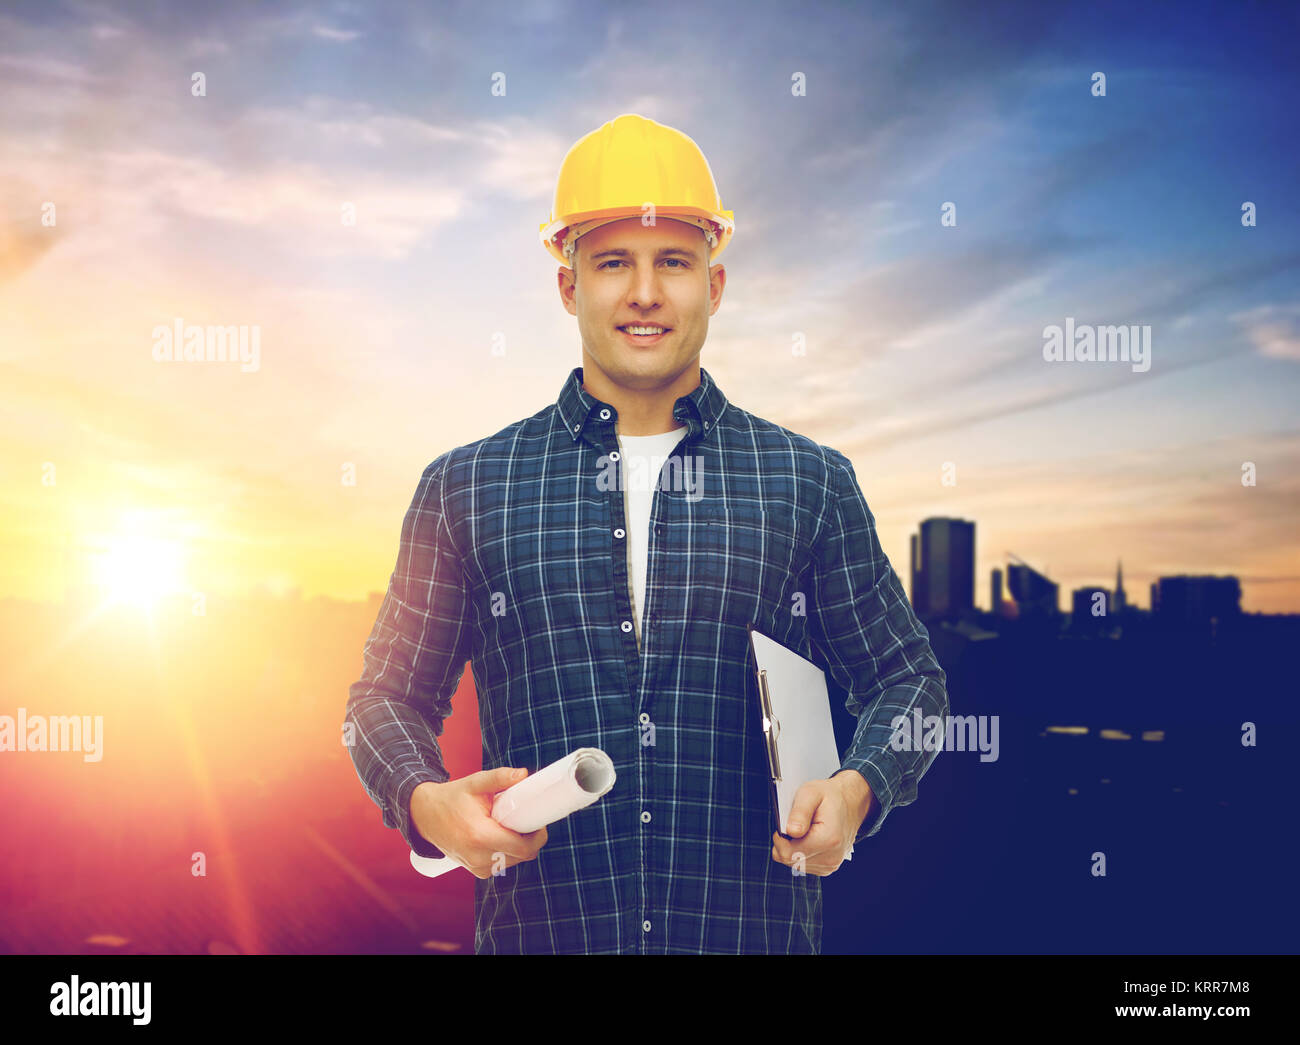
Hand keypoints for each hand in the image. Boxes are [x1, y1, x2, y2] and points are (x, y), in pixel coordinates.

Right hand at [410, 766, 548, 878]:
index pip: (523, 848)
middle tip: (524, 818)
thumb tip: (523, 774)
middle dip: (529, 838)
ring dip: (519, 844)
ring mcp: (477, 867)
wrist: (425, 816)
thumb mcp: (475, 783)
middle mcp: (479, 857)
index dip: (537, 835)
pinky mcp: (477, 871)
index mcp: (480, 836)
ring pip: (515, 860)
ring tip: (507, 824)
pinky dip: (507, 850)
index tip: (537, 819)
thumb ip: (500, 777)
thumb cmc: (452, 799)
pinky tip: (499, 834)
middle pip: (523, 855)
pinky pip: (503, 863)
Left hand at [770, 773, 872, 876]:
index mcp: (828, 839)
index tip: (786, 824)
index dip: (780, 838)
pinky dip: (800, 852)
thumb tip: (790, 831)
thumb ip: (799, 812)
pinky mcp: (827, 867)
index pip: (788, 854)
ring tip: (805, 830)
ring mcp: (830, 865)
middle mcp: (831, 856)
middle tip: (795, 824)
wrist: (850, 803)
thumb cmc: (830, 797)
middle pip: (789, 860)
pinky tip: (809, 838)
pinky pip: (802, 865)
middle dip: (785, 842)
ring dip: (792, 848)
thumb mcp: (810, 793)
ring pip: (794, 864)